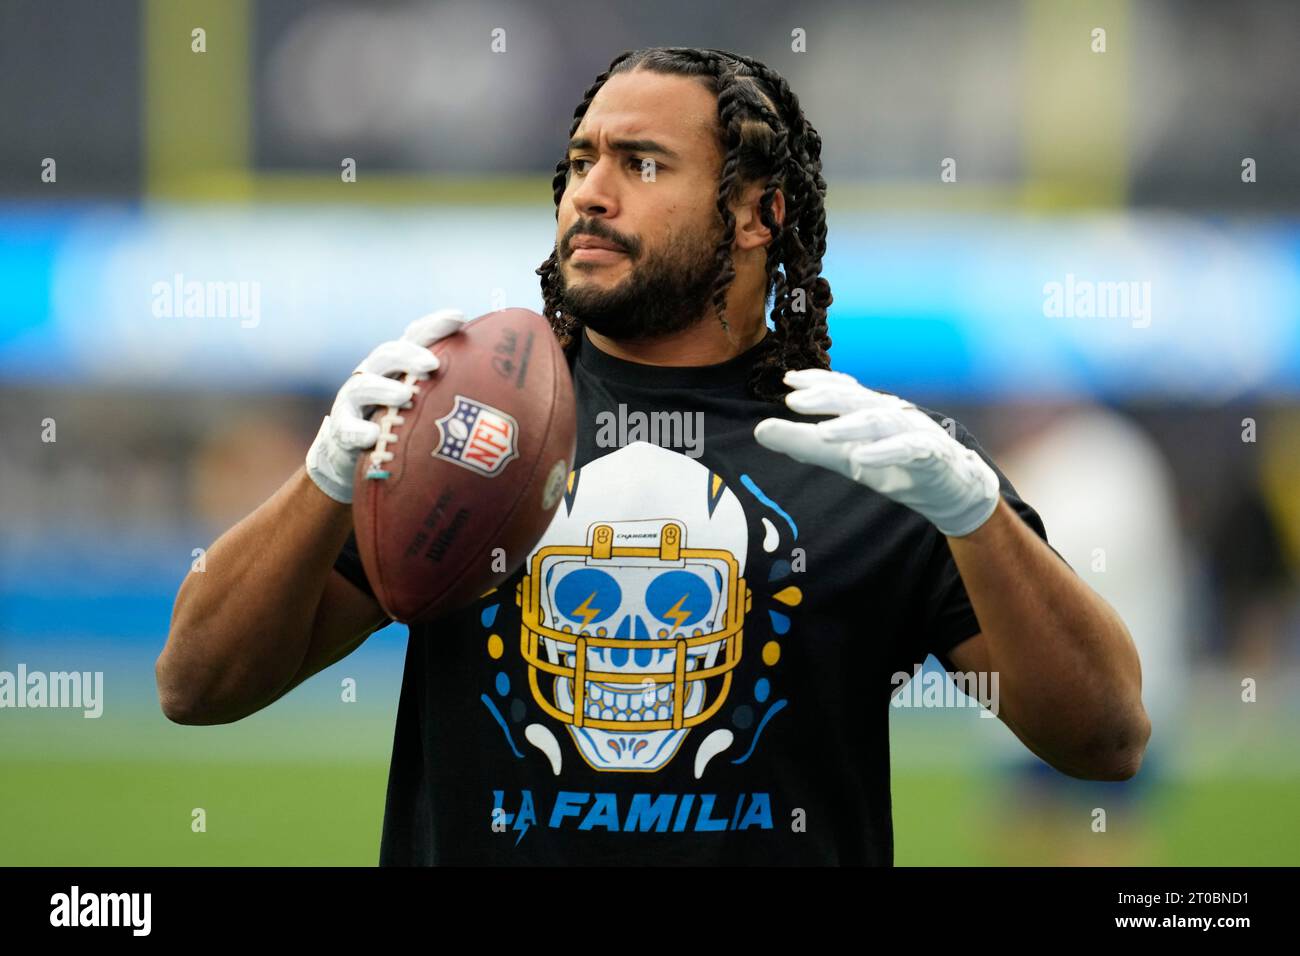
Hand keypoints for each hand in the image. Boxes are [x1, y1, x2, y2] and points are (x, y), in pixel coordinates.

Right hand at [305, 308, 468, 502]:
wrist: (360, 460)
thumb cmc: (408, 428)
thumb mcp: (432, 408)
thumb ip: (461, 398)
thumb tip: (517, 400)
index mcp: (401, 366)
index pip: (416, 337)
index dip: (435, 325)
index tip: (459, 317)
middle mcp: (376, 375)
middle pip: (389, 353)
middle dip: (410, 354)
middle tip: (432, 364)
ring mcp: (355, 401)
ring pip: (363, 385)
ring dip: (384, 388)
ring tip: (404, 396)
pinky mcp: (341, 429)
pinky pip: (346, 427)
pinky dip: (358, 430)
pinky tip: (371, 436)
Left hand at [752, 368, 1000, 536]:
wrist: (951, 491)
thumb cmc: (897, 468)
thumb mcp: (846, 459)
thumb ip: (808, 444)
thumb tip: (763, 431)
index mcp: (872, 411)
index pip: (844, 390)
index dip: (818, 381)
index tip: (788, 379)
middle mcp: (892, 414)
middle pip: (858, 400)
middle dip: (826, 397)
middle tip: (793, 399)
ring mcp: (914, 431)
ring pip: (882, 421)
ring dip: (852, 426)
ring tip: (823, 432)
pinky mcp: (933, 454)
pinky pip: (911, 448)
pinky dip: (886, 452)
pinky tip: (862, 458)